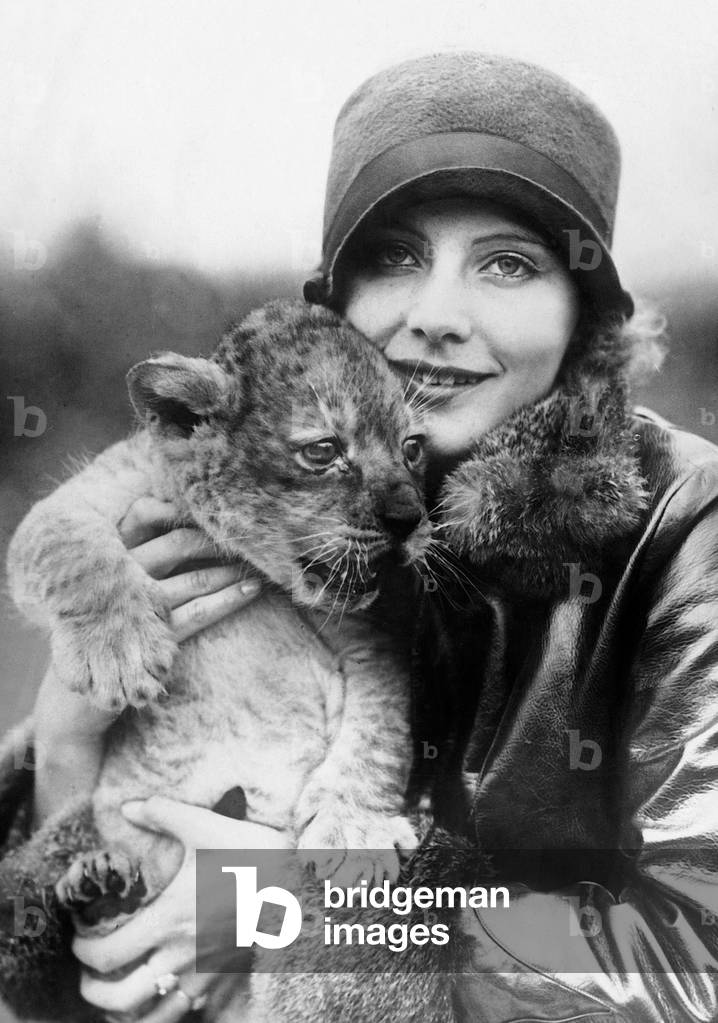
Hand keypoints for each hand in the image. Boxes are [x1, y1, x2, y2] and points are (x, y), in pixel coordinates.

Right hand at [32, 499, 260, 824]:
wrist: (73, 696)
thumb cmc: (97, 635)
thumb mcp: (106, 591)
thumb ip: (132, 558)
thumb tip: (173, 526)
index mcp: (107, 558)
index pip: (141, 513)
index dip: (176, 507)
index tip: (208, 507)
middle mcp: (120, 577)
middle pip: (177, 542)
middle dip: (215, 538)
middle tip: (246, 536)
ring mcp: (135, 607)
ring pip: (194, 577)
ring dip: (230, 571)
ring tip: (257, 564)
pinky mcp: (151, 638)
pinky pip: (198, 613)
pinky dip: (229, 600)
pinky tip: (250, 592)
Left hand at [73, 797, 289, 1022]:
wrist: (302, 884)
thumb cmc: (253, 855)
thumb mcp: (206, 826)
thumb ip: (164, 814)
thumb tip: (128, 806)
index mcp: (170, 918)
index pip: (108, 952)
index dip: (82, 951)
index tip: (76, 939)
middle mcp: (181, 954)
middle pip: (119, 996)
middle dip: (92, 991)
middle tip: (86, 973)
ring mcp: (204, 973)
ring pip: (150, 1014)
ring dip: (121, 1012)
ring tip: (113, 998)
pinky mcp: (224, 979)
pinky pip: (184, 1012)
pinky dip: (161, 1013)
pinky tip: (158, 999)